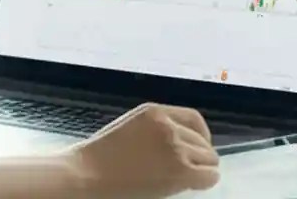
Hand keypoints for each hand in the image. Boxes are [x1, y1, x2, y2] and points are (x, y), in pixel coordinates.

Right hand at [64, 103, 220, 198]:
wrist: (87, 175)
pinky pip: (209, 175)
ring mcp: (175, 147)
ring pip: (208, 158)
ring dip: (201, 169)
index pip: (194, 119)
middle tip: (189, 170)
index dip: (201, 135)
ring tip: (188, 179)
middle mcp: (168, 126)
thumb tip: (180, 144)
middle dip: (199, 156)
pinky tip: (193, 185)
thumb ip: (154, 130)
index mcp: (154, 111)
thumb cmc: (100, 158)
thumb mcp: (130, 128)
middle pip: (202, 141)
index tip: (198, 147)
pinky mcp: (179, 170)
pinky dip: (205, 181)